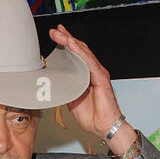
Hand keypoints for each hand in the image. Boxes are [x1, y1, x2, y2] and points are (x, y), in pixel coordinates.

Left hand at [47, 25, 123, 141]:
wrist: (104, 127)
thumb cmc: (93, 117)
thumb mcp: (72, 99)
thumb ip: (66, 87)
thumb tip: (55, 81)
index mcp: (86, 75)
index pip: (76, 55)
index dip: (66, 44)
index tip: (56, 36)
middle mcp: (93, 71)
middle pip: (79, 50)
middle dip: (66, 38)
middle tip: (54, 31)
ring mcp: (98, 73)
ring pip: (83, 52)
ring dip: (70, 41)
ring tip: (59, 34)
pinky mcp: (101, 78)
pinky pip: (89, 61)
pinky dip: (80, 52)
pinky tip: (71, 44)